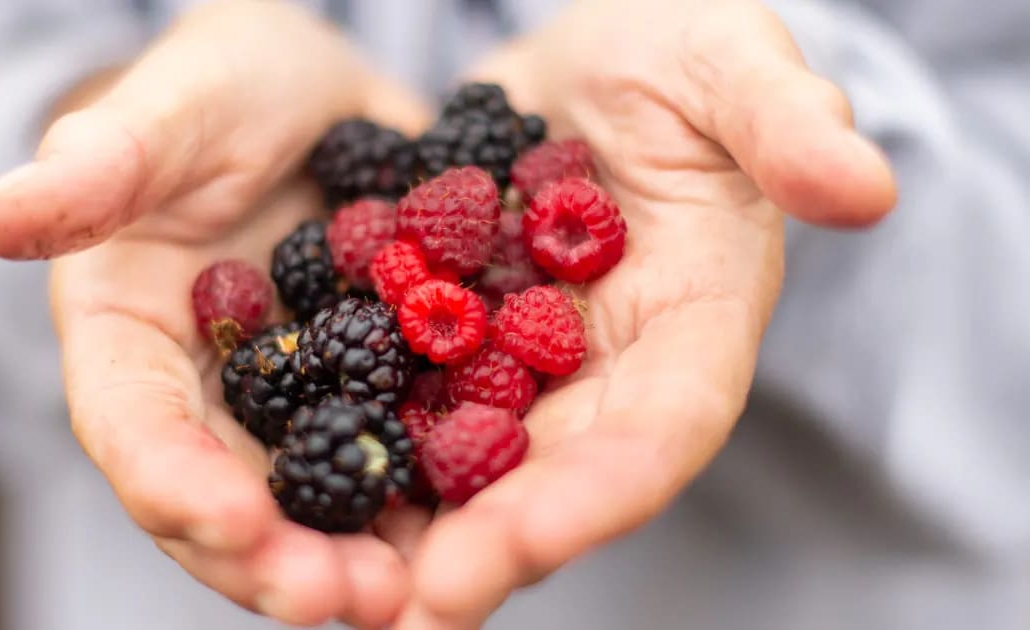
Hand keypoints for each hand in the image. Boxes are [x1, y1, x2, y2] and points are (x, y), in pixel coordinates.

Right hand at [0, 3, 429, 626]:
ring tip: (411, 600)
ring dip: (355, 562)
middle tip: (341, 602)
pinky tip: (472, 534)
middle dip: (274, 561)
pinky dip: (426, 508)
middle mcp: (207, 392)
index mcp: (131, 335)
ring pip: (310, 505)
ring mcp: (293, 405)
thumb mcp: (175, 106)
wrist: (324, 98)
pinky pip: (396, 461)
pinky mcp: (374, 396)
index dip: (174, 482)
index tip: (232, 522)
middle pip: (222, 500)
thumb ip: (100, 164)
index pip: (133, 427)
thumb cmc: (228, 86)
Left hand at [395, 1, 895, 627]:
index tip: (524, 541)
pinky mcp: (453, 339)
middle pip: (557, 475)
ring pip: (472, 461)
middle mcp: (608, 368)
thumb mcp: (728, 64)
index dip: (601, 492)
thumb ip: (784, 119)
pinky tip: (289, 483)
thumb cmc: (676, 54)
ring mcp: (526, 364)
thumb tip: (865, 185)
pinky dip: (353, 440)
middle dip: (490, 544)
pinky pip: (402, 398)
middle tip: (412, 606)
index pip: (662, 427)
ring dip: (410, 526)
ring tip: (335, 583)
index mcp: (693, 321)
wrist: (585, 60)